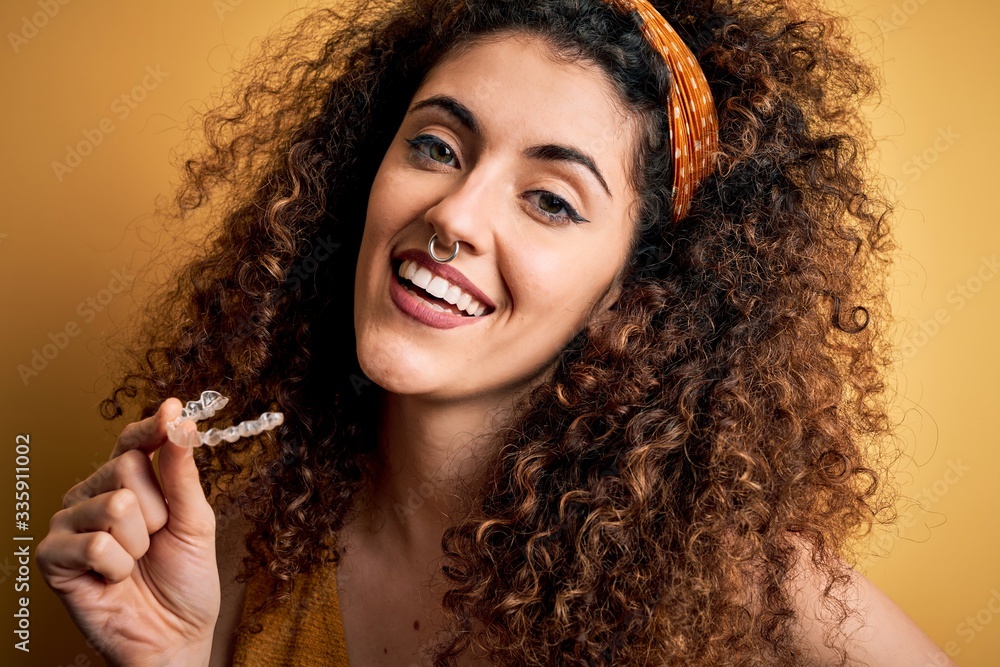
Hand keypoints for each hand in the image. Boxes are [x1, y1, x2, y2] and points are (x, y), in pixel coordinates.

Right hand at [37, 398, 220, 666]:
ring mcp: (70, 523)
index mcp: (129, 482)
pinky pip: (95, 543)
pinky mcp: (53, 557)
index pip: (133, 441)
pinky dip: (118, 567)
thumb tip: (180, 421)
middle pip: (126, 467)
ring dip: (140, 543)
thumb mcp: (196, 522)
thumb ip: (183, 474)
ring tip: (137, 562)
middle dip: (158, 512)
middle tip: (157, 541)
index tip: (174, 410)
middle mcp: (93, 494)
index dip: (152, 426)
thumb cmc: (186, 580)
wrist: (175, 635)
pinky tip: (115, 580)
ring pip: (114, 504)